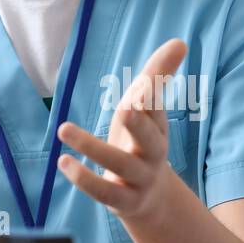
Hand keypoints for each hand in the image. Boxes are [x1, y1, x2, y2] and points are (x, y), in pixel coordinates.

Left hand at [55, 37, 187, 224]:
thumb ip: (159, 75)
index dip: (150, 97)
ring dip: (92, 147)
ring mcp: (138, 178)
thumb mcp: (148, 108)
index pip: (155, 109)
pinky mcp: (122, 200)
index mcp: (158, 126)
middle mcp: (153, 152)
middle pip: (150, 139)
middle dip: (139, 124)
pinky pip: (103, 192)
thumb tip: (180, 42)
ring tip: (63, 128)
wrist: (152, 197)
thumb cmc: (143, 140)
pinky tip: (63, 161)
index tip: (144, 84)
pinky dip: (83, 178)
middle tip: (126, 107)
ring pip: (119, 163)